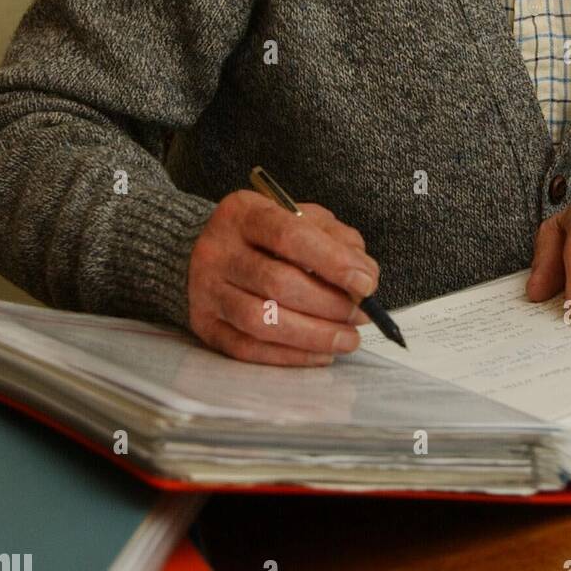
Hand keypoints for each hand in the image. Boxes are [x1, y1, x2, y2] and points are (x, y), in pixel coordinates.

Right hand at [187, 189, 378, 364]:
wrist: (214, 250)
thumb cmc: (267, 235)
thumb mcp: (302, 218)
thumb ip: (337, 239)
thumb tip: (365, 275)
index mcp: (244, 213)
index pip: (290, 236)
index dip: (333, 263)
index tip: (366, 283)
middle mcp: (218, 249)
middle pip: (277, 283)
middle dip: (329, 304)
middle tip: (361, 314)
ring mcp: (206, 289)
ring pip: (262, 321)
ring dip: (314, 336)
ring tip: (347, 339)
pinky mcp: (204, 324)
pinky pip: (249, 349)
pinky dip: (291, 356)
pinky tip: (320, 354)